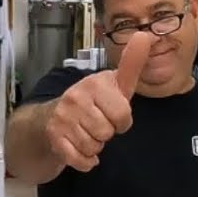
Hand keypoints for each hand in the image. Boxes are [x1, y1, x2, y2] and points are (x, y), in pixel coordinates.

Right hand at [45, 32, 153, 171]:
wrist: (50, 118)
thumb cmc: (93, 101)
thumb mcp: (114, 83)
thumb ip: (132, 63)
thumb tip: (146, 35)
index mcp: (95, 83)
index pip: (122, 115)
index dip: (122, 120)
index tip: (113, 112)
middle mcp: (76, 97)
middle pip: (107, 132)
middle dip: (106, 133)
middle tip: (97, 123)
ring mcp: (63, 117)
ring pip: (94, 147)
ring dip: (94, 146)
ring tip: (86, 132)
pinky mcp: (54, 136)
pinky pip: (80, 160)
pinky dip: (85, 161)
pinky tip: (80, 149)